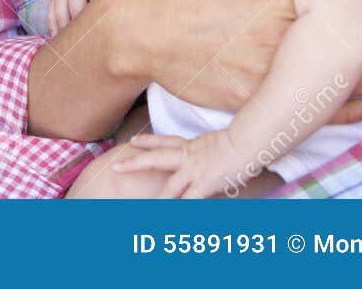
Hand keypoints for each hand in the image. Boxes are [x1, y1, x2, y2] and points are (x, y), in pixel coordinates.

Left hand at [117, 130, 252, 198]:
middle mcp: (187, 156)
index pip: (164, 141)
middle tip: (115, 167)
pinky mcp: (203, 184)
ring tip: (140, 211)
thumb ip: (211, 149)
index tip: (133, 141)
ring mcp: (194, 171)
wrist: (246, 140)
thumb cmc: (241, 138)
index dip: (147, 141)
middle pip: (155, 159)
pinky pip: (189, 202)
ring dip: (157, 202)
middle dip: (134, 163)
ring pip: (169, 188)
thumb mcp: (220, 141)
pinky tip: (173, 222)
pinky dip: (181, 211)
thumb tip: (214, 153)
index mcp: (191, 145)